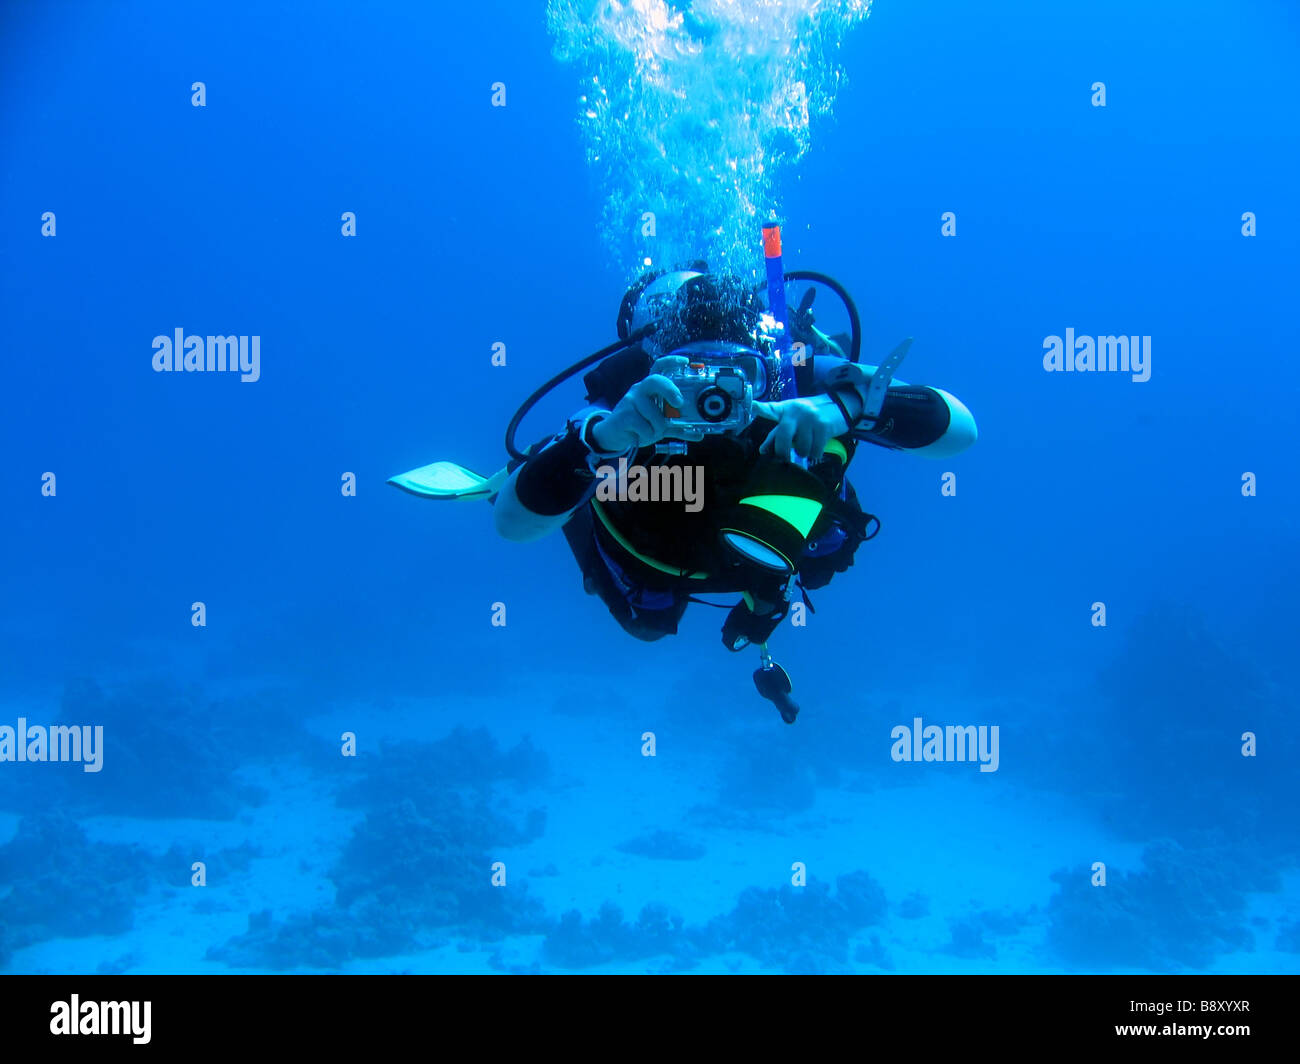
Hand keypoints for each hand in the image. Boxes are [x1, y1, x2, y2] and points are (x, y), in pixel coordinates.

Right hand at [588, 356, 706, 452]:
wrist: (613, 436)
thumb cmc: (639, 425)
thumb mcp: (661, 425)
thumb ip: (679, 428)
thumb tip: (700, 434)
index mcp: (651, 388)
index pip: (659, 367)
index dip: (672, 362)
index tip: (686, 361)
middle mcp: (640, 389)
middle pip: (655, 381)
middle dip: (670, 390)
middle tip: (679, 403)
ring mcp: (631, 401)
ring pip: (654, 414)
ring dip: (658, 427)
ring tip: (652, 431)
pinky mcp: (624, 415)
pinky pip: (644, 426)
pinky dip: (648, 434)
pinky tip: (641, 434)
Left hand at [752, 397, 846, 462]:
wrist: (839, 405)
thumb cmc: (809, 417)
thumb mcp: (793, 421)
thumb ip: (777, 434)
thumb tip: (763, 450)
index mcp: (786, 409)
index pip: (771, 409)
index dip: (760, 407)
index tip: (751, 405)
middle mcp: (796, 411)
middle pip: (783, 436)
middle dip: (782, 452)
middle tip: (785, 458)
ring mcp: (811, 418)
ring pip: (801, 447)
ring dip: (804, 453)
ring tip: (808, 445)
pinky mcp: (824, 426)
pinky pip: (815, 450)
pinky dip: (816, 453)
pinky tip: (817, 447)